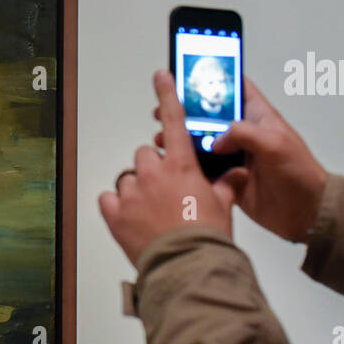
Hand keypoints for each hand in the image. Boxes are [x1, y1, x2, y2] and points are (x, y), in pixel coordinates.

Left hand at [100, 71, 236, 267]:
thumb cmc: (207, 237)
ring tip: (151, 210)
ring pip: (127, 177)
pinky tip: (130, 217)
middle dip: (154, 168)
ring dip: (136, 188)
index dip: (168, 95)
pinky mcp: (114, 214)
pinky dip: (116, 206)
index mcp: (182, 166)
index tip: (161, 77)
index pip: (175, 121)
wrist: (186, 266)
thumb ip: (226, 185)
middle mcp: (153, 173)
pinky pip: (108, 199)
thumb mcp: (223, 207)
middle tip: (166, 190)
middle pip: (146, 154)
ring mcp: (131, 193)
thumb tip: (235, 174)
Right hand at [151, 76, 327, 243]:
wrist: (304, 212)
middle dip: (186, 110)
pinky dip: (186, 164)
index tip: (189, 73)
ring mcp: (233, 156)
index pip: (234, 87)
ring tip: (161, 138)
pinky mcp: (226, 177)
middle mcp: (242, 133)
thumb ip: (243, 134)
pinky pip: (201, 167)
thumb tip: (215, 139)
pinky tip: (171, 163)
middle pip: (209, 114)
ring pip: (200, 141)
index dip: (214, 78)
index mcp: (257, 116)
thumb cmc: (299, 172)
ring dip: (181, 138)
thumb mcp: (274, 143)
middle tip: (163, 109)